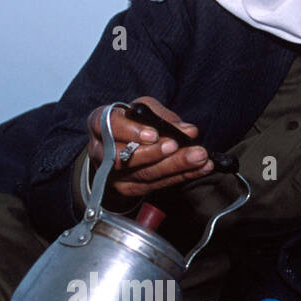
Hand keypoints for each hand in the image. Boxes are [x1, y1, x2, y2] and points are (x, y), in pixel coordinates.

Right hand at [85, 96, 214, 198]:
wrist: (118, 149)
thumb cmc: (130, 124)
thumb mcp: (143, 110)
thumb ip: (163, 117)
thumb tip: (187, 131)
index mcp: (99, 124)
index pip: (111, 127)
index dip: (132, 132)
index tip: (154, 134)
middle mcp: (101, 152)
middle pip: (126, 158)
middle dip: (156, 153)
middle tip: (179, 146)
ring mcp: (113, 175)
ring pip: (144, 174)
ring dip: (175, 166)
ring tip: (198, 158)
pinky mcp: (128, 189)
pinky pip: (157, 185)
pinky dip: (182, 176)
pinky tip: (201, 168)